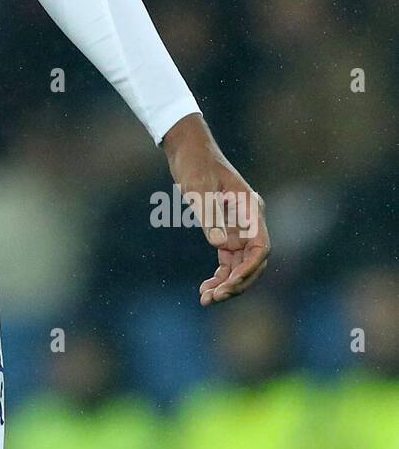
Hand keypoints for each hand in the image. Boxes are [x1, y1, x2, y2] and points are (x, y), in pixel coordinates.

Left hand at [161, 113, 269, 305]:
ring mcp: (238, 227)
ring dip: (227, 283)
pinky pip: (228, 260)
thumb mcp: (199, 189)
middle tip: (213, 297)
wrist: (187, 149)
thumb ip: (211, 217)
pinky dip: (220, 275)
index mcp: (251, 209)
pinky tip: (205, 288)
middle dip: (237, 283)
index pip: (261, 247)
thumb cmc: (195, 164)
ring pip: (240, 265)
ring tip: (206, 299)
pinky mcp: (224, 230)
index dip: (248, 269)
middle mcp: (249, 220)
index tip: (229, 283)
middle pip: (253, 262)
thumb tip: (222, 247)